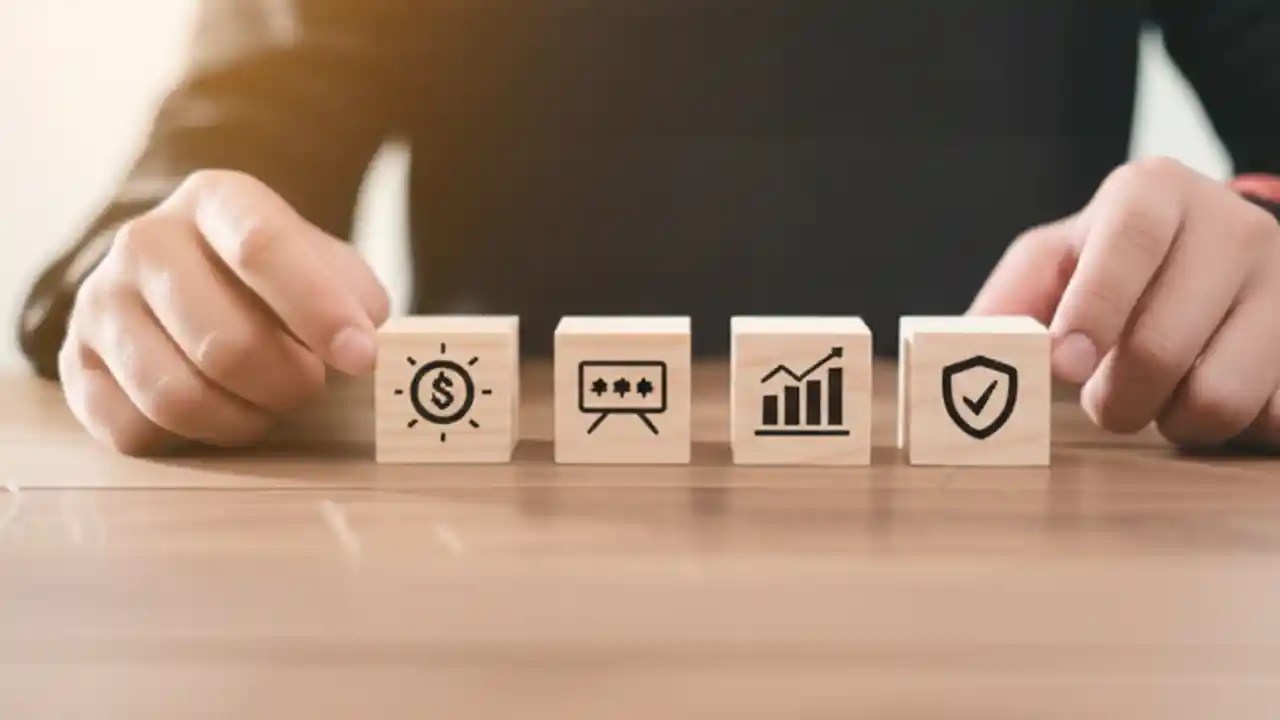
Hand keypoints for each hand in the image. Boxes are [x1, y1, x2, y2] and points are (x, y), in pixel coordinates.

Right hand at [60, 170, 389, 454]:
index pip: (261, 247)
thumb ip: (354, 292)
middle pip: (223, 342)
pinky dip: (190, 441)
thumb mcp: (327, 265)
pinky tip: (217, 415)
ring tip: (269, 405)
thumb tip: (362, 333)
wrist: (195, 280)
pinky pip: (134, 431)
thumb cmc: (277, 280)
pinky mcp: (75, 363)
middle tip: (312, 387)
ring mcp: (100, 301)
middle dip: (288, 384)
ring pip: (175, 397)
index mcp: (215, 199)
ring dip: (243, 420)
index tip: (361, 359)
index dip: (319, 311)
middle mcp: (145, 241)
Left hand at [971, 158, 1279, 448]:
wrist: (1223, 252)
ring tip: (1161, 394)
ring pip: (1219, 396)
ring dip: (1170, 420)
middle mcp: (1233, 227)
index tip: (1065, 365)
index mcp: (1154, 195)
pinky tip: (1213, 391)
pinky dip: (1229, 429)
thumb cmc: (1118, 262)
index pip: (1127, 242)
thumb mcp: (1057, 259)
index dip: (1092, 308)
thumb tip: (957, 355)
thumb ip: (1006, 300)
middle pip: (1161, 346)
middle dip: (1114, 397)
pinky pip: (1270, 419)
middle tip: (1104, 398)